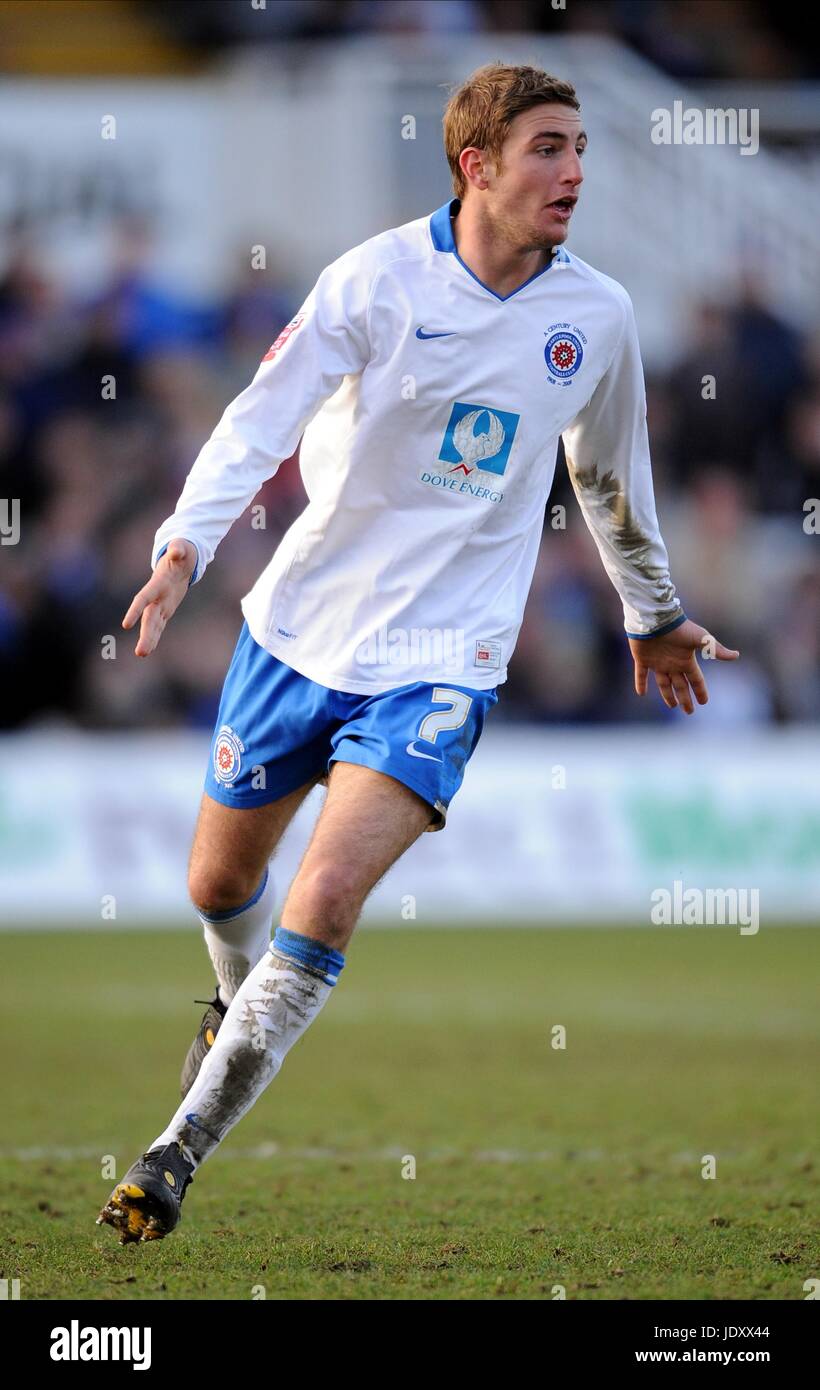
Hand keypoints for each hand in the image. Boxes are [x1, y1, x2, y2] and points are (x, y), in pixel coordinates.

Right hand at [122, 538, 196, 656]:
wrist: (179, 559)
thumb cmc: (181, 552)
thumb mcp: (182, 548)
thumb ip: (177, 549)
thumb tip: (177, 550)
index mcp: (158, 583)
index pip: (144, 598)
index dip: (135, 610)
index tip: (125, 625)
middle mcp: (156, 596)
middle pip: (149, 618)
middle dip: (145, 634)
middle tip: (140, 653)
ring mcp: (160, 603)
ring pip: (153, 624)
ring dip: (148, 639)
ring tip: (141, 654)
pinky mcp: (166, 609)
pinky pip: (160, 625)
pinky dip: (155, 636)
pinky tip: (150, 649)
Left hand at [629, 618, 738, 714]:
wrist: (656, 618)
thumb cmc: (680, 628)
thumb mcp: (701, 639)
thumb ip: (716, 649)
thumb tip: (736, 656)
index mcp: (686, 660)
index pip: (695, 679)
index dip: (700, 691)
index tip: (704, 702)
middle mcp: (673, 663)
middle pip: (680, 685)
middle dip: (685, 699)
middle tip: (689, 711)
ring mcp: (657, 662)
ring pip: (663, 683)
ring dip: (667, 694)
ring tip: (672, 705)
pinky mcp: (642, 659)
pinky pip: (641, 674)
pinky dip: (641, 683)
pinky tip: (641, 693)